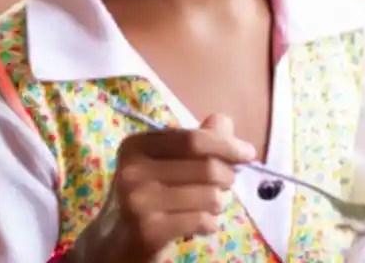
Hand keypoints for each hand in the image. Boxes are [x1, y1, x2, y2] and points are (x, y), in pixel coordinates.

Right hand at [74, 114, 254, 262]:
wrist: (116, 243)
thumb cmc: (148, 196)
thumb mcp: (165, 163)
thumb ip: (196, 141)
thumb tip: (223, 121)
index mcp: (137, 146)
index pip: (194, 139)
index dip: (227, 145)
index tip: (248, 154)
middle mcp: (132, 170)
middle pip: (207, 168)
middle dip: (228, 177)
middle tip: (226, 186)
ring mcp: (138, 202)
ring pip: (210, 196)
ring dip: (218, 203)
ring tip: (206, 207)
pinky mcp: (148, 231)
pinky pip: (202, 221)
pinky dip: (210, 224)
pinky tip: (200, 225)